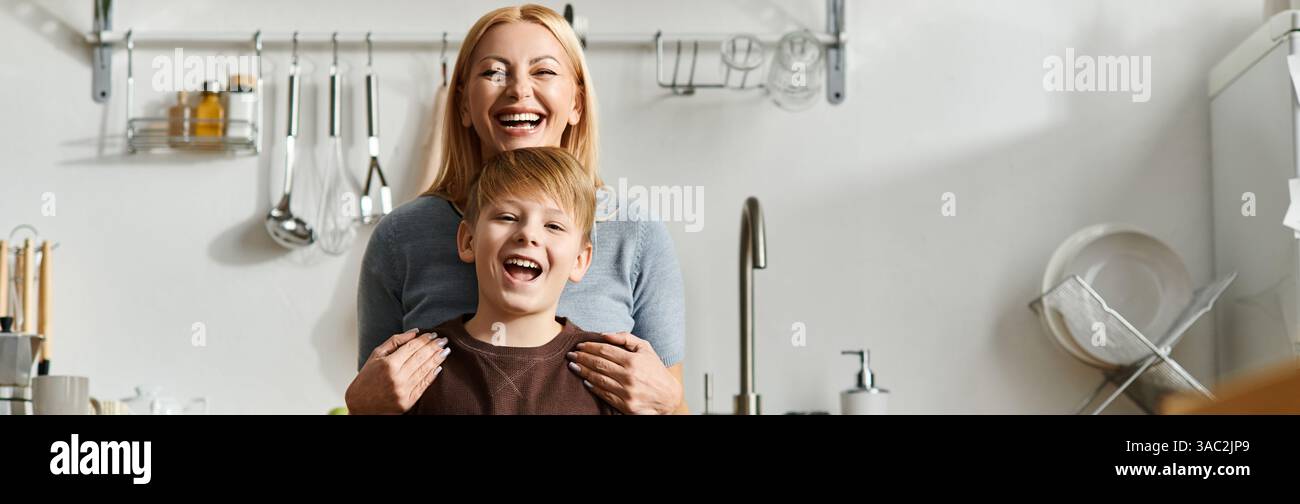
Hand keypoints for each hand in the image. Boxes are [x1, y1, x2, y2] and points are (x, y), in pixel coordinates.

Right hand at [345, 329, 450, 413]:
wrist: (360, 405)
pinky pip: (423, 386)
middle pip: (421, 358)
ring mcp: (403, 391)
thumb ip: (395, 341)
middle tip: (443, 340)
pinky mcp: (407, 402)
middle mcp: (397, 378)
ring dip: (437, 359)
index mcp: (388, 364)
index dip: (424, 340)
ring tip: (445, 350)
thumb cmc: (366, 378)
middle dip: (434, 347)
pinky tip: (439, 367)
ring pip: (425, 371)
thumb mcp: (376, 355)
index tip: (432, 334)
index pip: (412, 348)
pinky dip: (432, 375)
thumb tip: (415, 332)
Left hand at [566, 332, 681, 414]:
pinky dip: (592, 386)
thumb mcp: (646, 349)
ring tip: (573, 366)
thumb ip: (626, 338)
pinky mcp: (625, 405)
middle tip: (571, 354)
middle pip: (599, 364)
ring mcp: (626, 392)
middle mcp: (629, 376)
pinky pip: (604, 394)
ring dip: (583, 371)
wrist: (668, 396)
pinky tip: (585, 380)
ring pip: (598, 379)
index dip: (590, 347)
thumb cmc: (655, 370)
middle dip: (582, 358)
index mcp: (634, 360)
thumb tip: (604, 334)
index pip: (605, 350)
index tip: (580, 345)